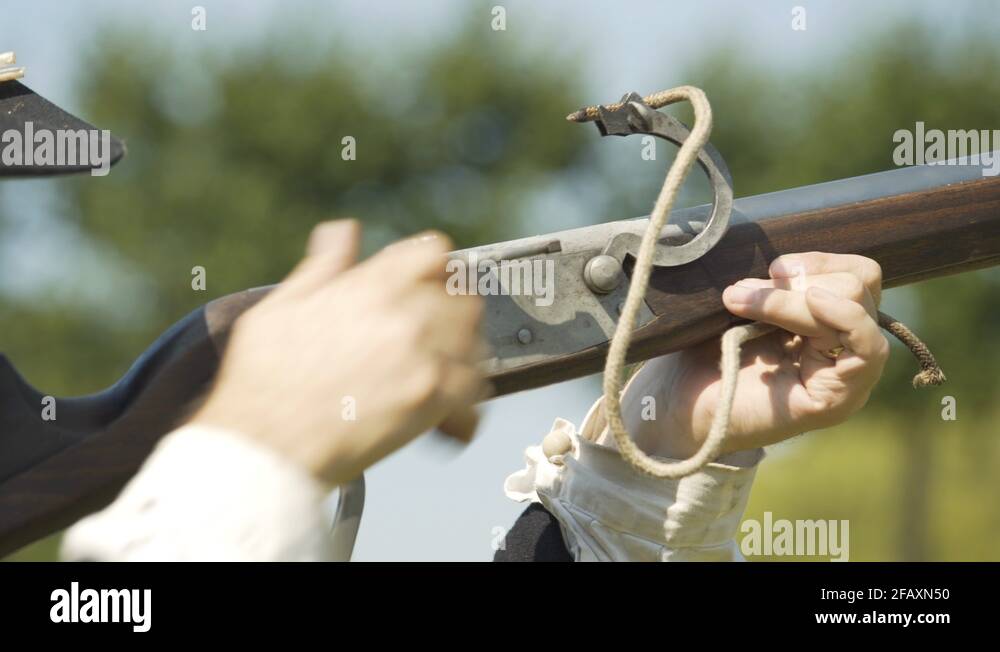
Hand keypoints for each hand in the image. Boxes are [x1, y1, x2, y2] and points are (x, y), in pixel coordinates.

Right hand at [192, 220, 488, 484]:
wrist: (266, 446)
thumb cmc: (264, 379)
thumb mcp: (282, 305)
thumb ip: (324, 265)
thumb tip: (343, 231)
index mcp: (372, 285)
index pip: (434, 252)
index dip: (431, 266)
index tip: (426, 283)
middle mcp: (405, 315)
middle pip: (463, 294)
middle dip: (451, 308)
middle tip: (436, 330)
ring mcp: (424, 357)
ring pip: (475, 338)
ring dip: (462, 349)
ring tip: (440, 366)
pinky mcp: (432, 401)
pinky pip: (475, 387)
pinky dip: (467, 395)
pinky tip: (448, 405)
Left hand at [625, 252, 889, 457]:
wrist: (674, 403)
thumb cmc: (701, 352)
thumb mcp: (742, 304)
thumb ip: (772, 283)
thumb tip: (785, 264)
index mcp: (824, 322)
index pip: (855, 272)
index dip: (816, 260)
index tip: (770, 268)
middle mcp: (843, 348)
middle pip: (859, 282)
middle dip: (800, 279)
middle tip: (747, 294)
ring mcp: (847, 376)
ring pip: (856, 304)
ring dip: (795, 298)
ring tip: (743, 306)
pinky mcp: (838, 400)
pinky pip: (868, 347)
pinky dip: (843, 316)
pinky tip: (813, 304)